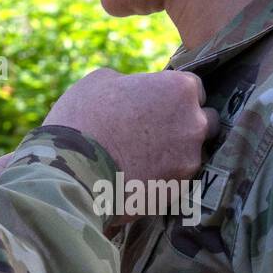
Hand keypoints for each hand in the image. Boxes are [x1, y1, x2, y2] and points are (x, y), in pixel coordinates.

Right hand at [46, 68, 217, 184]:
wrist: (69, 169)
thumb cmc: (83, 116)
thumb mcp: (101, 81)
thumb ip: (131, 82)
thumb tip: (135, 89)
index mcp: (179, 89)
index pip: (195, 87)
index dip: (173, 94)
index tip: (156, 102)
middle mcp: (194, 124)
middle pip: (204, 122)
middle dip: (184, 124)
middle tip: (153, 129)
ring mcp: (189, 161)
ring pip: (191, 154)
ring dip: (173, 153)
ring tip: (139, 157)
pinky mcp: (177, 192)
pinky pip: (175, 180)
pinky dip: (161, 178)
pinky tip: (135, 176)